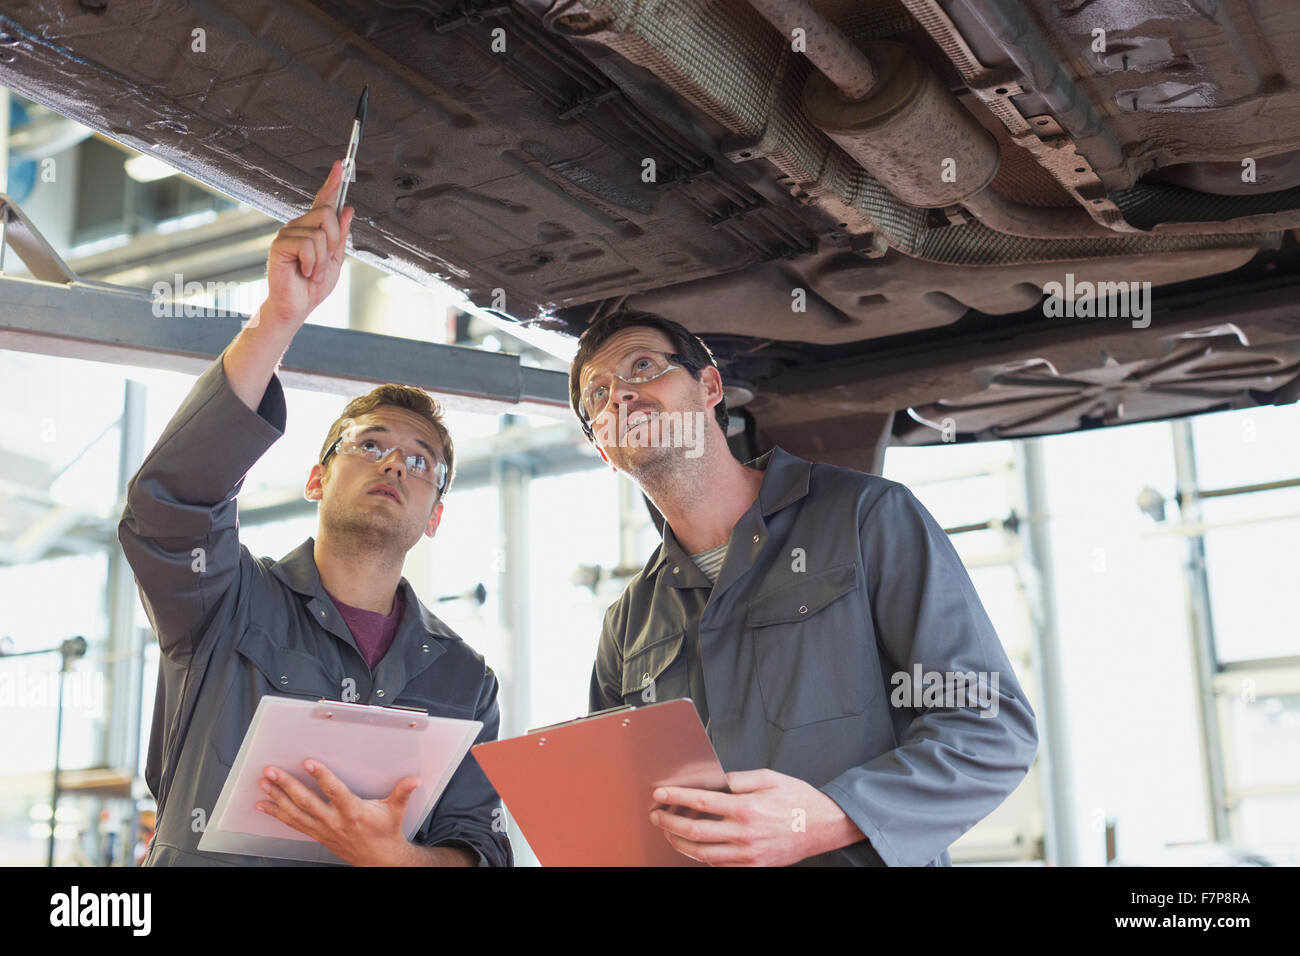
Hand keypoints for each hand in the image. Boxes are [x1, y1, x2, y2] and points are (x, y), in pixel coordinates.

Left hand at [256, 759, 420, 865]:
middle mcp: (334, 821)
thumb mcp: (395, 810)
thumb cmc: (385, 832)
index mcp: (353, 811)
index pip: (334, 791)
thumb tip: (413, 779)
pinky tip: (264, 805)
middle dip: (287, 786)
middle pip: (306, 801)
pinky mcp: (317, 834)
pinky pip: (293, 824)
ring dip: (277, 798)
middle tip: (272, 772)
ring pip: (295, 812)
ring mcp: (323, 829)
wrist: (379, 860)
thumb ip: (402, 792)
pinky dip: (277, 814)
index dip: (321, 776)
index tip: (308, 763)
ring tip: (263, 784)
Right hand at [257, 161, 354, 332]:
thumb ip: (341, 235)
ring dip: (323, 260)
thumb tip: (347, 208)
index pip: (323, 201)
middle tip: (326, 262)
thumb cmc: (313, 285)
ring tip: (314, 272)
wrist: (296, 306)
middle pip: (326, 214)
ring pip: (320, 233)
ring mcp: (287, 233)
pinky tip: (305, 272)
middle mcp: (298, 226)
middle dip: (334, 241)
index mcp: (312, 228)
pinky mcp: (279, 244)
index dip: (332, 182)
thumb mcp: (335, 259)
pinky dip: (312, 263)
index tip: (340, 165)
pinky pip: (307, 244)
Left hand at [649, 768, 865, 866]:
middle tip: (657, 816)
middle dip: (669, 823)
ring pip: (703, 853)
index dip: (676, 797)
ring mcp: (749, 854)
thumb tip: (711, 780)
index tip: (661, 794)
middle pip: (695, 831)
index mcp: (747, 807)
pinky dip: (702, 857)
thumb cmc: (798, 799)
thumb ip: (737, 779)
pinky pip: (720, 865)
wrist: (825, 825)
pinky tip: (694, 847)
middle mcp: (745, 833)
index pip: (701, 801)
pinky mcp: (754, 867)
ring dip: (680, 843)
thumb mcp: (768, 777)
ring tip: (669, 833)